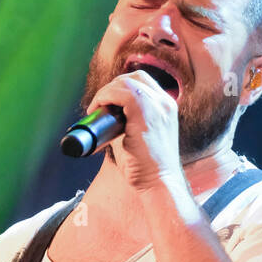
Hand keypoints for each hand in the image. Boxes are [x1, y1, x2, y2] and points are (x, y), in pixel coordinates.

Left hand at [85, 68, 182, 192]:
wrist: (159, 183)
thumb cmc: (146, 167)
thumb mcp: (137, 139)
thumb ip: (125, 125)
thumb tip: (104, 120)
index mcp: (166, 107)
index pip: (144, 83)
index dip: (121, 87)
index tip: (107, 103)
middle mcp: (165, 103)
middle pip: (136, 78)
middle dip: (113, 86)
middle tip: (99, 105)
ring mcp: (158, 107)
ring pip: (127, 82)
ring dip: (106, 91)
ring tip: (96, 108)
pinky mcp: (146, 114)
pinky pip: (122, 92)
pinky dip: (105, 96)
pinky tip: (98, 107)